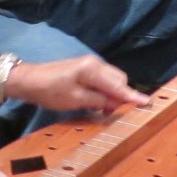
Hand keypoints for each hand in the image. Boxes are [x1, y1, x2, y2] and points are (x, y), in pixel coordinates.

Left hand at [7, 55, 149, 114]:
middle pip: (119, 79)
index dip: (132, 96)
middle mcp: (95, 63)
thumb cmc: (50, 91)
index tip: (147, 103)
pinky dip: (105, 90)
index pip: (118, 85)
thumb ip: (100, 99)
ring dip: (112, 94)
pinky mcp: (85, 68)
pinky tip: (97, 102)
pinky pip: (103, 79)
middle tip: (113, 113)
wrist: (30, 80)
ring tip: (103, 109)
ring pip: (112, 79)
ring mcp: (91, 64)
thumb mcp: (76, 99)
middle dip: (121, 96)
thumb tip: (119, 103)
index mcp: (93, 69)